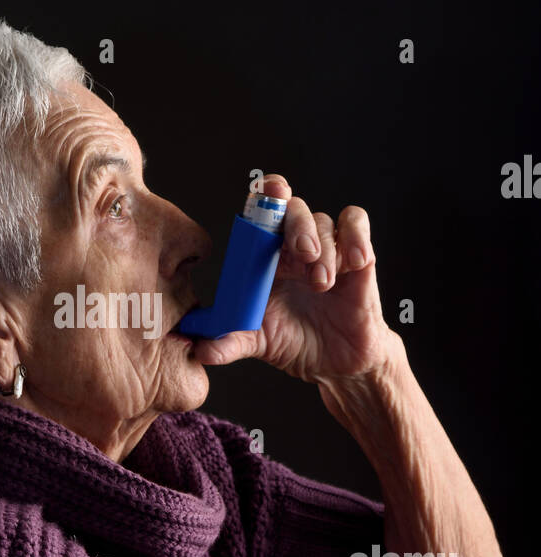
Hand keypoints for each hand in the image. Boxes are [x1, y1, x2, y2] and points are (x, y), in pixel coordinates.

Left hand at [191, 173, 398, 383]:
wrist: (334, 363)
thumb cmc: (293, 342)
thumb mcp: (256, 343)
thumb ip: (227, 343)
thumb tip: (199, 350)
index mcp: (265, 256)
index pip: (261, 210)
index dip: (265, 194)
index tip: (271, 193)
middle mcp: (293, 246)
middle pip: (293, 208)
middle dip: (298, 224)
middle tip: (303, 254)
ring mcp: (326, 248)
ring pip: (324, 220)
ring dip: (325, 249)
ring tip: (322, 284)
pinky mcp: (357, 256)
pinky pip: (356, 223)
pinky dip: (356, 237)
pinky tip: (355, 263)